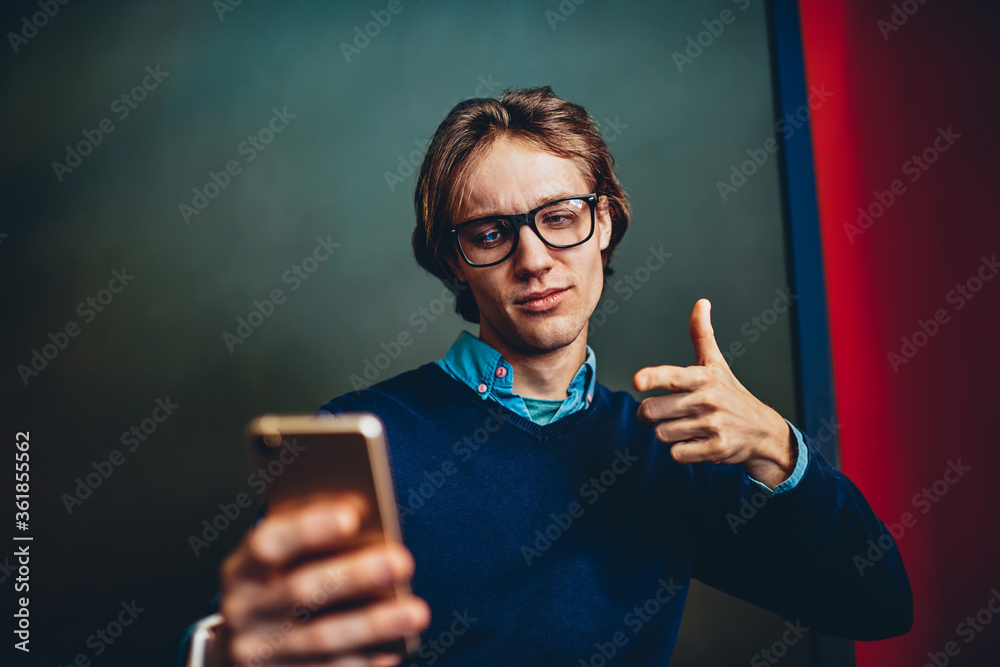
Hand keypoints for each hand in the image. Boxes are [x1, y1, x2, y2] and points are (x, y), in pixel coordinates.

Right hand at [219, 496, 429, 665]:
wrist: (250, 643)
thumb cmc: (283, 581)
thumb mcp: (285, 556)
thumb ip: (314, 536)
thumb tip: (364, 514)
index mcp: (243, 568)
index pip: (268, 543)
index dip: (307, 528)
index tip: (351, 516)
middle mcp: (243, 610)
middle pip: (301, 590)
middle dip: (354, 575)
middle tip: (402, 561)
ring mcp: (258, 652)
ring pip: (320, 638)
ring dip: (372, 624)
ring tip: (416, 612)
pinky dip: (364, 661)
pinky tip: (396, 650)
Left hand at [633, 298, 794, 488]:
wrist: (763, 432)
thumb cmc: (731, 395)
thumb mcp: (717, 364)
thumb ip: (702, 335)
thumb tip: (701, 303)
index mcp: (702, 378)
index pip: (673, 376)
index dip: (653, 377)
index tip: (638, 381)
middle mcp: (707, 400)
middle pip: (652, 410)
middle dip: (648, 415)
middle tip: (657, 413)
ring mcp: (712, 425)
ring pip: (662, 434)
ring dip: (667, 434)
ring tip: (685, 427)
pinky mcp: (716, 449)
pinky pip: (677, 454)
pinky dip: (681, 452)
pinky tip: (695, 443)